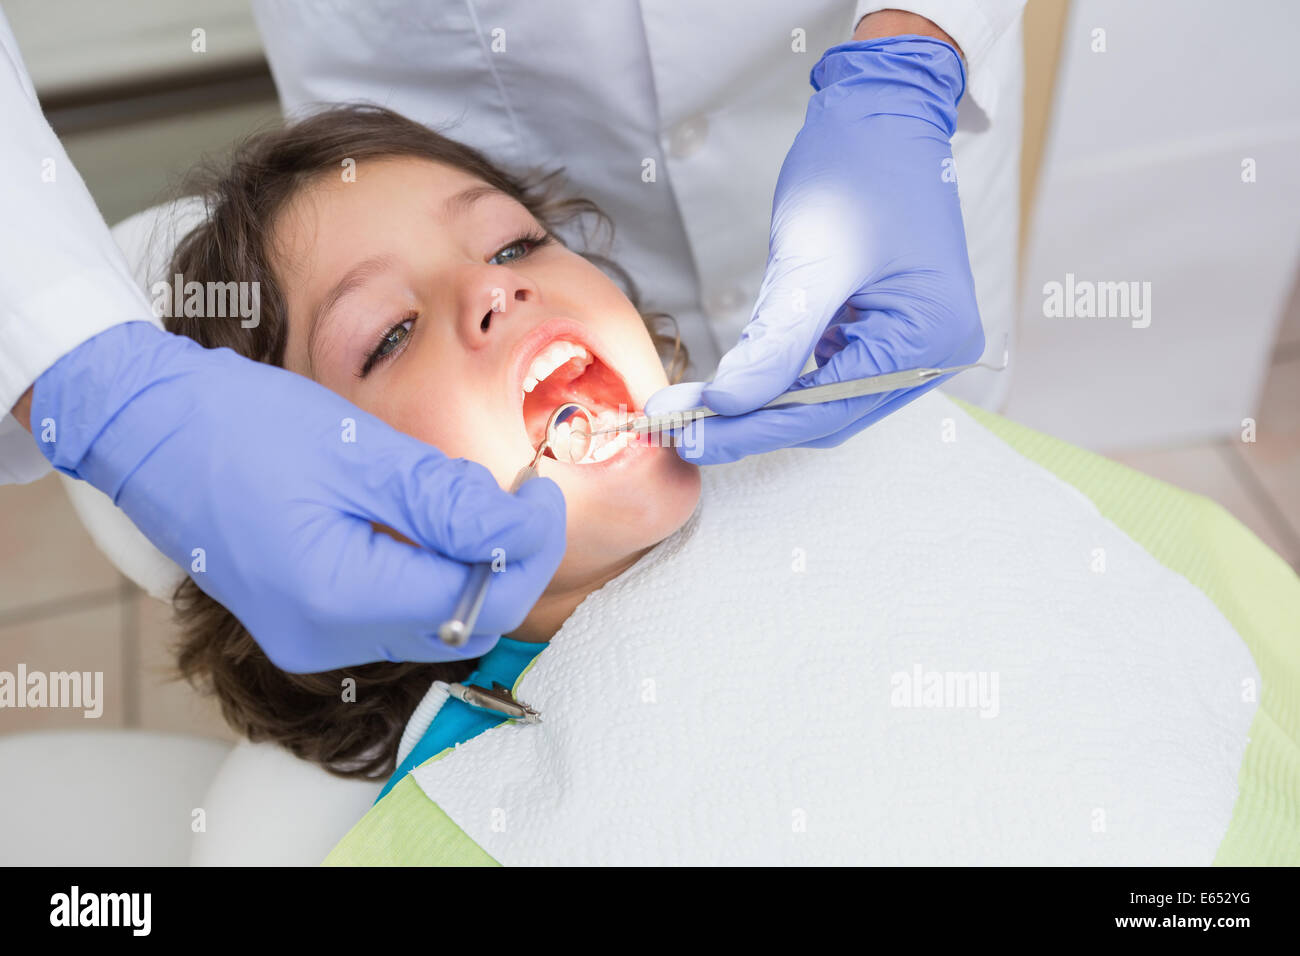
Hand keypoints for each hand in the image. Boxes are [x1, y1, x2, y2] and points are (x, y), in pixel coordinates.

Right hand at [31, 322, 565, 671]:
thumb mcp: (358, 451)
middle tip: (526, 500)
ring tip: (480, 503)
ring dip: (471, 570)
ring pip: (432, 622)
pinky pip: (393, 613)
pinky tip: (430, 523)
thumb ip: (446, 500)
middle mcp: (323, 641)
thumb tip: (522, 525)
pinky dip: (427, 573)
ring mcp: (310, 639)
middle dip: (508, 565)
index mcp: (337, 599)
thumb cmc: (238, 426)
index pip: (475, 599)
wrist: (146, 429)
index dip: (527, 549)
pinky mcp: (304, 622)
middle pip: (461, 624)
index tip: (544, 495)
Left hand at [647, 36, 984, 464]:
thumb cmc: (857, 169)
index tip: (689, 435)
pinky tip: (743, 372)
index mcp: (930, 339)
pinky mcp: (888, 329)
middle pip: (829, 415)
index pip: (828, 409)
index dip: (753, 428)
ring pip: (826, 399)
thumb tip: (725, 406)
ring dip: (765, 402)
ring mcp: (914, 343)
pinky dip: (784, 375)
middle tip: (683, 426)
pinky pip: (830, 370)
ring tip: (700, 404)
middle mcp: (934, 354)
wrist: (882, 112)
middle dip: (754, 421)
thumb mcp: (811, 260)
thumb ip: (775, 341)